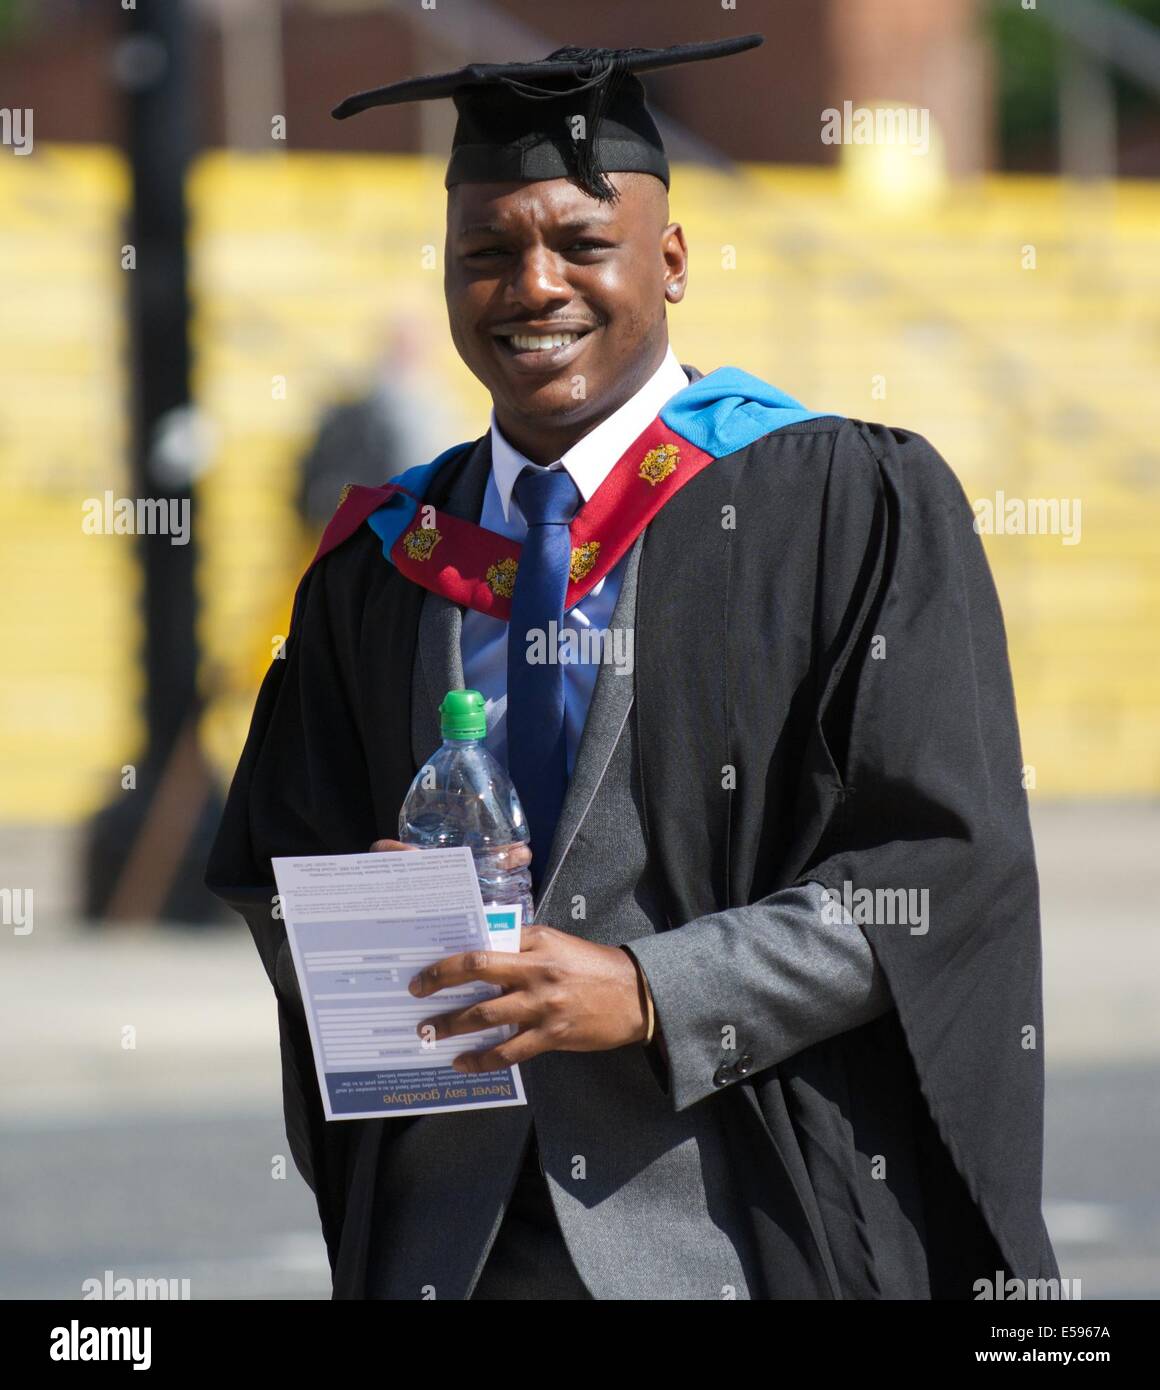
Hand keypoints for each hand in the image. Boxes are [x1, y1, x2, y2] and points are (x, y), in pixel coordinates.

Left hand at [368, 837, 649, 1070]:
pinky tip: (462, 1063)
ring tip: (429, 1033)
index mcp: (536, 942)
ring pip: (485, 1015)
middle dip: (440, 980)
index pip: (485, 943)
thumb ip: (522, 944)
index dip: (453, 955)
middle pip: (477, 970)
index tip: (429, 965)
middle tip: (415, 991)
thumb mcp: (557, 943)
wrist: (635, 996)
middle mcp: (536, 970)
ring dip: (452, 1024)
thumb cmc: (592, 966)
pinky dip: (481, 1059)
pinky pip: (508, 1051)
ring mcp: (543, 1005)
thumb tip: (482, 949)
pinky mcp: (551, 1036)